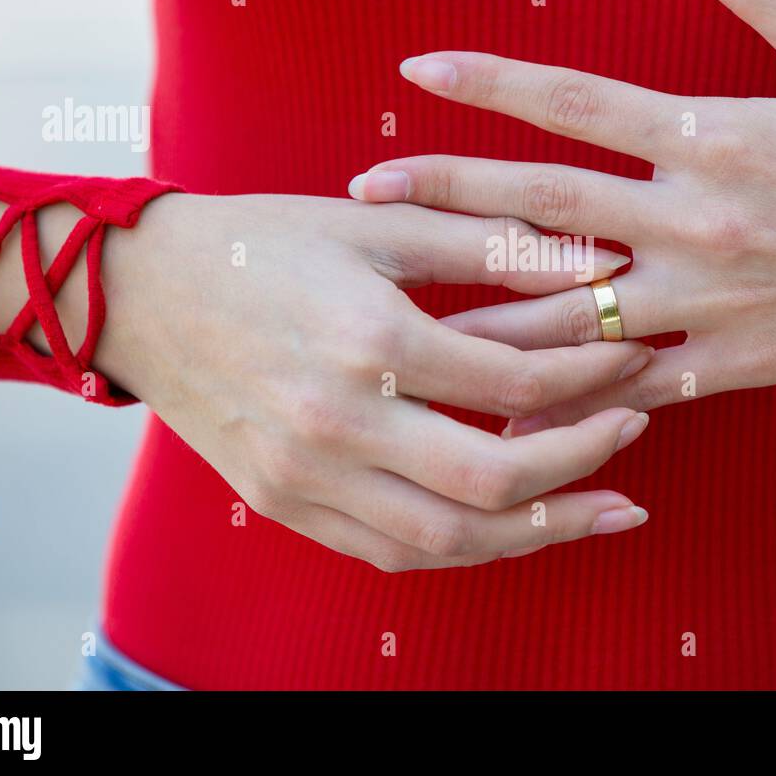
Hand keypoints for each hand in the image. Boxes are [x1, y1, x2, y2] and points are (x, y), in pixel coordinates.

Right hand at [94, 192, 653, 570]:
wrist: (142, 293)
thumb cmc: (262, 244)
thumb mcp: (379, 224)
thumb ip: (491, 243)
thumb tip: (596, 259)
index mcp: (368, 341)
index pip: (513, 380)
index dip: (590, 374)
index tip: (631, 358)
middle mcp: (338, 423)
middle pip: (492, 479)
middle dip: (582, 463)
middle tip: (633, 433)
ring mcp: (306, 477)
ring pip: (449, 537)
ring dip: (539, 530)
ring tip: (601, 508)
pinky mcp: (286, 505)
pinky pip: (392, 551)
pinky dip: (463, 544)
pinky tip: (511, 526)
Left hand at [347, 0, 775, 431]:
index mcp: (713, 134)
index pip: (574, 100)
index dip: (487, 83)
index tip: (416, 73)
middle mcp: (697, 218)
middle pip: (543, 207)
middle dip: (444, 200)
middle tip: (363, 198)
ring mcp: (711, 298)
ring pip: (570, 314)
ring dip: (481, 315)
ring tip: (403, 322)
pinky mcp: (736, 360)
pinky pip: (636, 384)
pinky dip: (573, 399)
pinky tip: (512, 414)